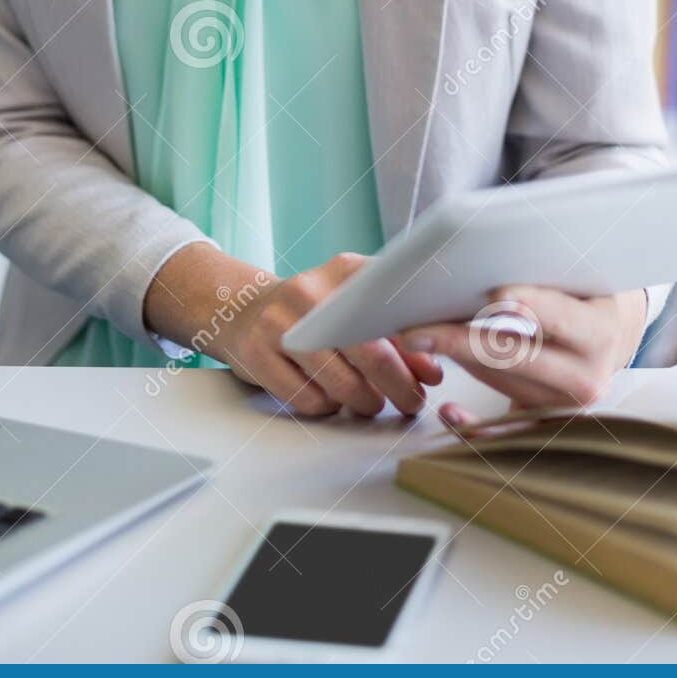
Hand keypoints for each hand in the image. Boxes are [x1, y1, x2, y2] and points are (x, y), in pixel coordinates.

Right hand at [163, 247, 442, 418]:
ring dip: (365, 402)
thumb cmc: (311, 314)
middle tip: (413, 403)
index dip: (418, 345)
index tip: (434, 372)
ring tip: (373, 404)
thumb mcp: (352, 310)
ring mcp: (280, 322)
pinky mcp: (257, 354)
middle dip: (399, 386)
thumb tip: (432, 373)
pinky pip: (308, 399)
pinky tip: (330, 398)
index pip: (392, 305)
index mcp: (344, 270)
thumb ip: (395, 338)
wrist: (242, 311)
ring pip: (339, 382)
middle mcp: (311, 291)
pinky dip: (327, 407)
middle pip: (369, 351)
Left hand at [395, 285, 646, 431]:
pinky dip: (475, 425)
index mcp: (600, 332)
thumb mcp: (582, 274)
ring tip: (419, 339)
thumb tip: (493, 271)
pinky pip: (505, 431)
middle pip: (517, 357)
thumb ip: (547, 274)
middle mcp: (587, 376)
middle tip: (417, 329)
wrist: (611, 332)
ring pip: (502, 384)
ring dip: (458, 361)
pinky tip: (448, 411)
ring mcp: (565, 405)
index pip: (559, 316)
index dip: (528, 304)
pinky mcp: (545, 421)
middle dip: (461, 341)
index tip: (494, 295)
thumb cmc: (587, 292)